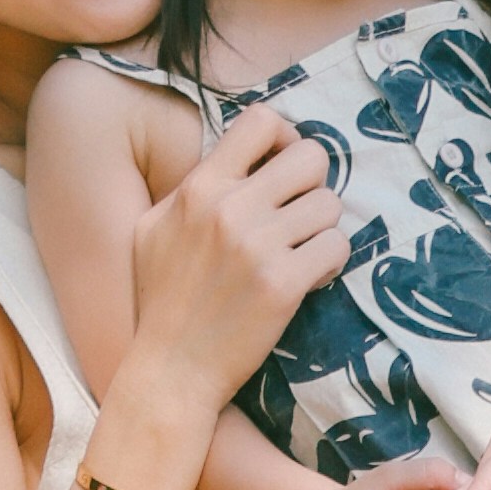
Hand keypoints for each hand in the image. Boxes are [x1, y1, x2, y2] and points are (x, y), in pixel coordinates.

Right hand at [120, 98, 351, 425]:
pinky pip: (336, 247)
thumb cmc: (161, 299)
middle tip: (299, 213)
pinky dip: (329, 262)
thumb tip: (233, 157)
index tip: (282, 167)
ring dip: (322, 228)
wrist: (172, 368)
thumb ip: (190, 188)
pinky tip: (307, 278)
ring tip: (302, 250)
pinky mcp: (284, 284)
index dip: (284, 137)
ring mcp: (258, 246)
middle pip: (311, 156)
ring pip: (330, 204)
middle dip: (313, 184)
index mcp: (200, 187)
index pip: (261, 121)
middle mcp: (230, 208)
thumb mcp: (154, 228)